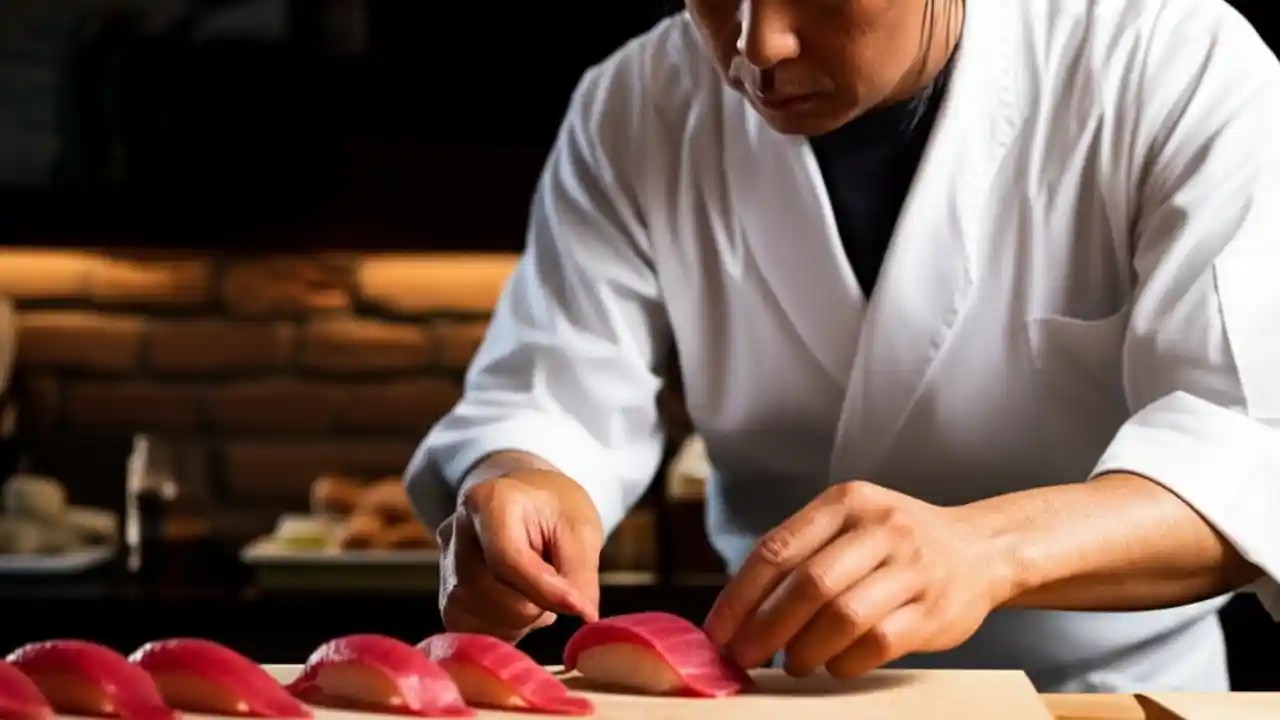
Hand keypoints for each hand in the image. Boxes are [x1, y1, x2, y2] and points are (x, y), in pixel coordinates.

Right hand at [437, 468, 603, 642]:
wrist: (528, 505)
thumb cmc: (555, 513)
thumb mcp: (581, 530)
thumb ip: (580, 573)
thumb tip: (583, 613)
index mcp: (487, 502)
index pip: (506, 560)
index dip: (546, 590)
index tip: (580, 606)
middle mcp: (455, 534)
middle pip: (496, 596)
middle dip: (536, 604)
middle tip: (557, 584)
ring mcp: (445, 569)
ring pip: (485, 621)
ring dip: (523, 620)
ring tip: (537, 590)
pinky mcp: (446, 601)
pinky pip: (475, 633)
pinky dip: (506, 629)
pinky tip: (520, 603)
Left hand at [702, 481, 1015, 677]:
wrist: (982, 548)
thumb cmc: (895, 543)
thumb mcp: (849, 525)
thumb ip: (800, 555)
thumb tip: (737, 611)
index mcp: (846, 503)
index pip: (778, 549)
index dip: (740, 596)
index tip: (717, 631)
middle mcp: (880, 528)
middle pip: (808, 585)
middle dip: (766, 627)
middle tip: (743, 656)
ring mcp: (912, 567)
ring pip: (843, 617)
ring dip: (805, 649)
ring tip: (791, 663)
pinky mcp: (934, 609)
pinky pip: (878, 644)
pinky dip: (845, 661)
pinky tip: (834, 664)